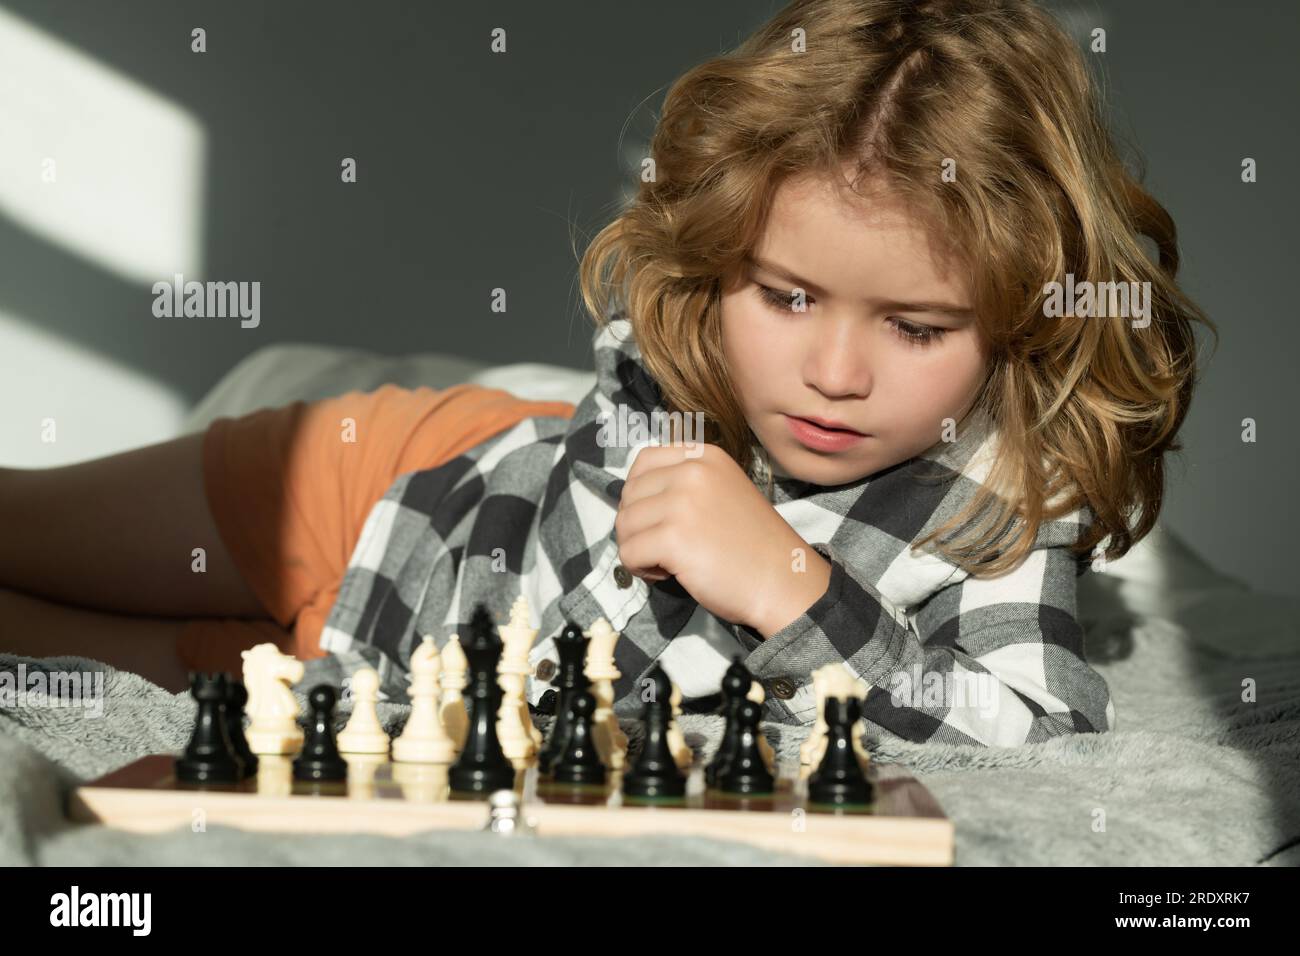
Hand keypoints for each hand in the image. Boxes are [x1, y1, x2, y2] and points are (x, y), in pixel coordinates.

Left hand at [614, 443, 830, 635]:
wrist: (782, 580)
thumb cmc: (752, 544)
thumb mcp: (722, 492)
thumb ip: (684, 484)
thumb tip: (634, 499)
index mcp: (705, 457)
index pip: (643, 461)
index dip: (639, 493)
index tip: (656, 517)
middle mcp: (692, 471)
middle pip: (629, 494)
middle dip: (637, 525)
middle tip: (663, 547)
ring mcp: (682, 503)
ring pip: (624, 524)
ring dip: (638, 548)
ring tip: (667, 562)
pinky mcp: (673, 538)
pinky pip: (629, 552)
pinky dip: (640, 568)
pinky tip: (667, 574)